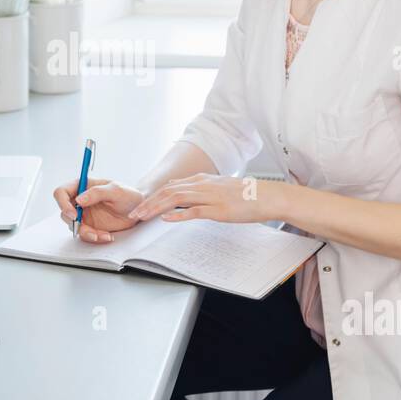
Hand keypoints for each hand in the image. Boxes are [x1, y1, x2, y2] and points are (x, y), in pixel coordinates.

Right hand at [52, 177, 145, 243]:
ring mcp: (84, 214)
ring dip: (86, 232)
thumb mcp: (116, 190)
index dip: (63, 203)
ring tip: (102, 234)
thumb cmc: (128, 195)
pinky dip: (94, 237)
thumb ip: (97, 193)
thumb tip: (79, 199)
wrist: (138, 211)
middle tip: (88, 229)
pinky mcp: (90, 226)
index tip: (74, 213)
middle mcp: (80, 200)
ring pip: (74, 226)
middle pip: (64, 212)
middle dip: (75, 223)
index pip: (62, 192)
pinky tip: (107, 236)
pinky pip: (85, 235)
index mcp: (83, 186)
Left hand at [129, 173, 276, 224]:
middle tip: (133, 214)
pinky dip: (177, 215)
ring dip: (156, 208)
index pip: (170, 186)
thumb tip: (184, 196)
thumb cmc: (245, 195)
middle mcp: (202, 185)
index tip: (139, 206)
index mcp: (202, 180)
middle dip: (147, 203)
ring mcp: (210, 197)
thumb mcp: (219, 188)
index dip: (152, 196)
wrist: (267, 196)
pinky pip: (194, 211)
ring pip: (175, 199)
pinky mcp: (218, 209)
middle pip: (167, 191)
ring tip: (142, 217)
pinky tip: (166, 219)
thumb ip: (201, 191)